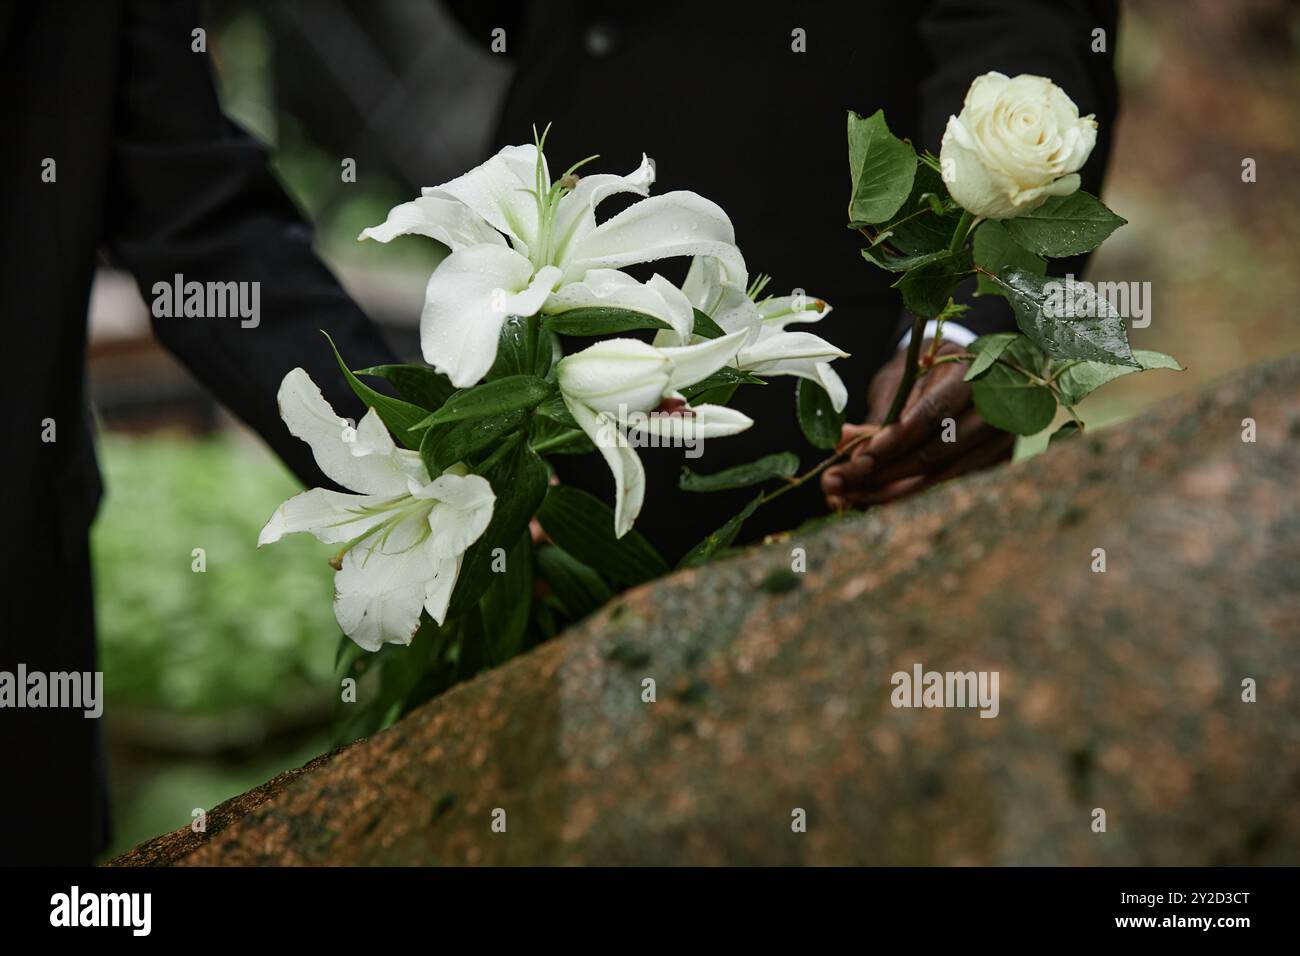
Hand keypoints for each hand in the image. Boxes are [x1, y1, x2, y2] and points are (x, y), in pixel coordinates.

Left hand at [821, 340, 1012, 508]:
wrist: (969, 370)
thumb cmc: (929, 369)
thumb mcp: (903, 377)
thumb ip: (881, 412)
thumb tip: (842, 442)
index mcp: (972, 374)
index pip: (931, 415)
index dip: (893, 442)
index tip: (858, 460)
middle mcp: (996, 409)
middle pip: (938, 453)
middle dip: (886, 473)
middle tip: (844, 485)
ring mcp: (1001, 439)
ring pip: (942, 475)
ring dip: (893, 492)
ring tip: (852, 495)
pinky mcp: (997, 462)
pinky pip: (948, 484)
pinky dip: (911, 492)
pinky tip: (878, 497)